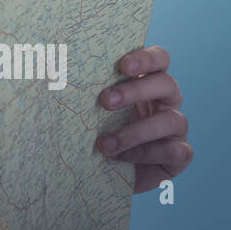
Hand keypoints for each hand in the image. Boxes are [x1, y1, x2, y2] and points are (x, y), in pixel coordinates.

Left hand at [96, 45, 191, 193]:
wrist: (107, 171)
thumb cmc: (96, 129)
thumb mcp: (91, 107)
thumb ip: (85, 87)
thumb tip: (50, 68)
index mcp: (148, 81)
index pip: (160, 59)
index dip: (146, 58)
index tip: (122, 65)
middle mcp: (166, 101)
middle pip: (166, 84)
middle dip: (135, 91)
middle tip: (104, 101)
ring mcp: (176, 128)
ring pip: (172, 120)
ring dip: (136, 131)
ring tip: (104, 143)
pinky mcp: (180, 154)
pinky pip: (175, 150)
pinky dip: (146, 153)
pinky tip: (120, 158)